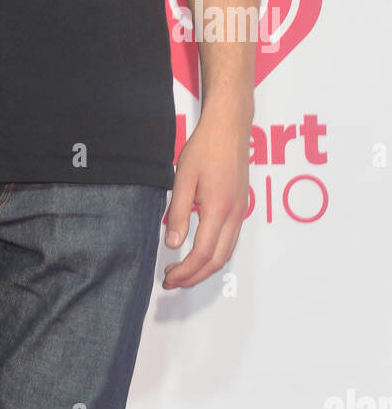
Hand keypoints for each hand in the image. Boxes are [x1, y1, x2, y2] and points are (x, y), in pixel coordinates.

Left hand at [161, 109, 250, 289]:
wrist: (230, 128)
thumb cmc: (205, 148)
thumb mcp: (184, 178)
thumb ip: (180, 212)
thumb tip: (173, 244)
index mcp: (219, 210)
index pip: (202, 254)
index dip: (185, 271)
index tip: (168, 277)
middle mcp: (234, 216)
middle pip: (217, 261)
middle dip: (194, 277)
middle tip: (171, 280)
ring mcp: (241, 212)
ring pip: (226, 253)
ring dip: (205, 268)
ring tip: (182, 271)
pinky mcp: (241, 207)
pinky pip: (231, 241)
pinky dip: (215, 255)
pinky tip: (200, 253)